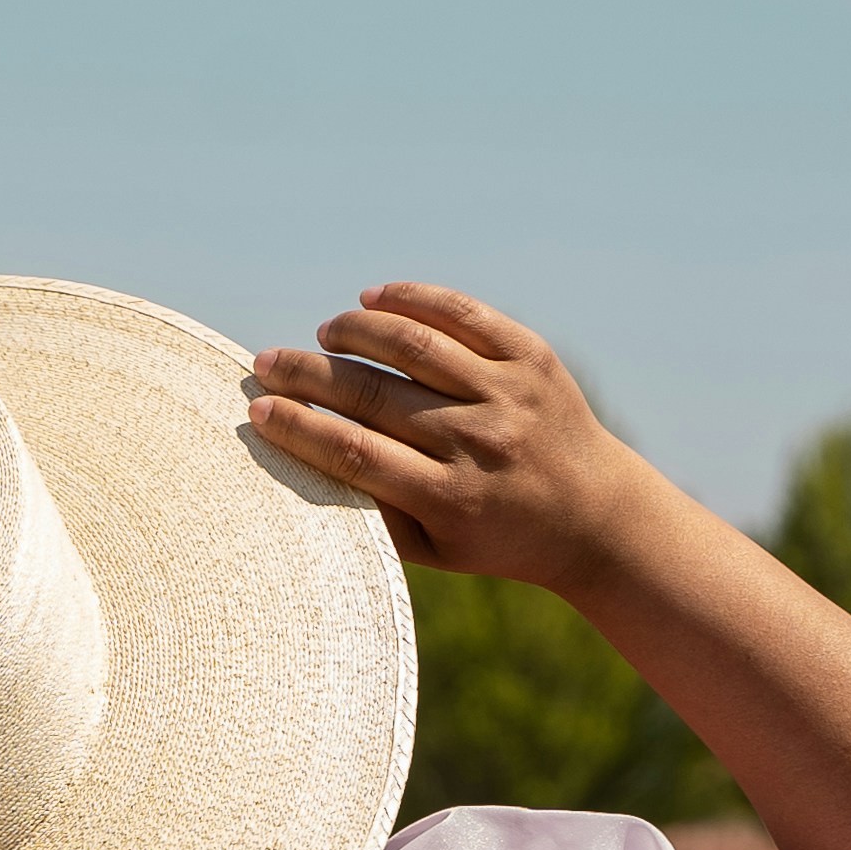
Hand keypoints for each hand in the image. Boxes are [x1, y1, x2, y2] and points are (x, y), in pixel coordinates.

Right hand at [244, 284, 682, 590]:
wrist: (593, 515)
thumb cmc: (495, 536)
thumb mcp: (436, 550)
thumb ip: (374, 516)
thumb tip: (304, 464)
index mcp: (450, 498)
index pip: (355, 452)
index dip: (298, 427)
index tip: (257, 408)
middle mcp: (478, 442)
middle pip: (372, 395)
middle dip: (307, 374)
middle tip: (266, 362)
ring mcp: (507, 394)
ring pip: (412, 345)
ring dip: (354, 331)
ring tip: (324, 335)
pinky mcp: (531, 357)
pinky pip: (461, 313)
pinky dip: (410, 299)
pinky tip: (373, 300)